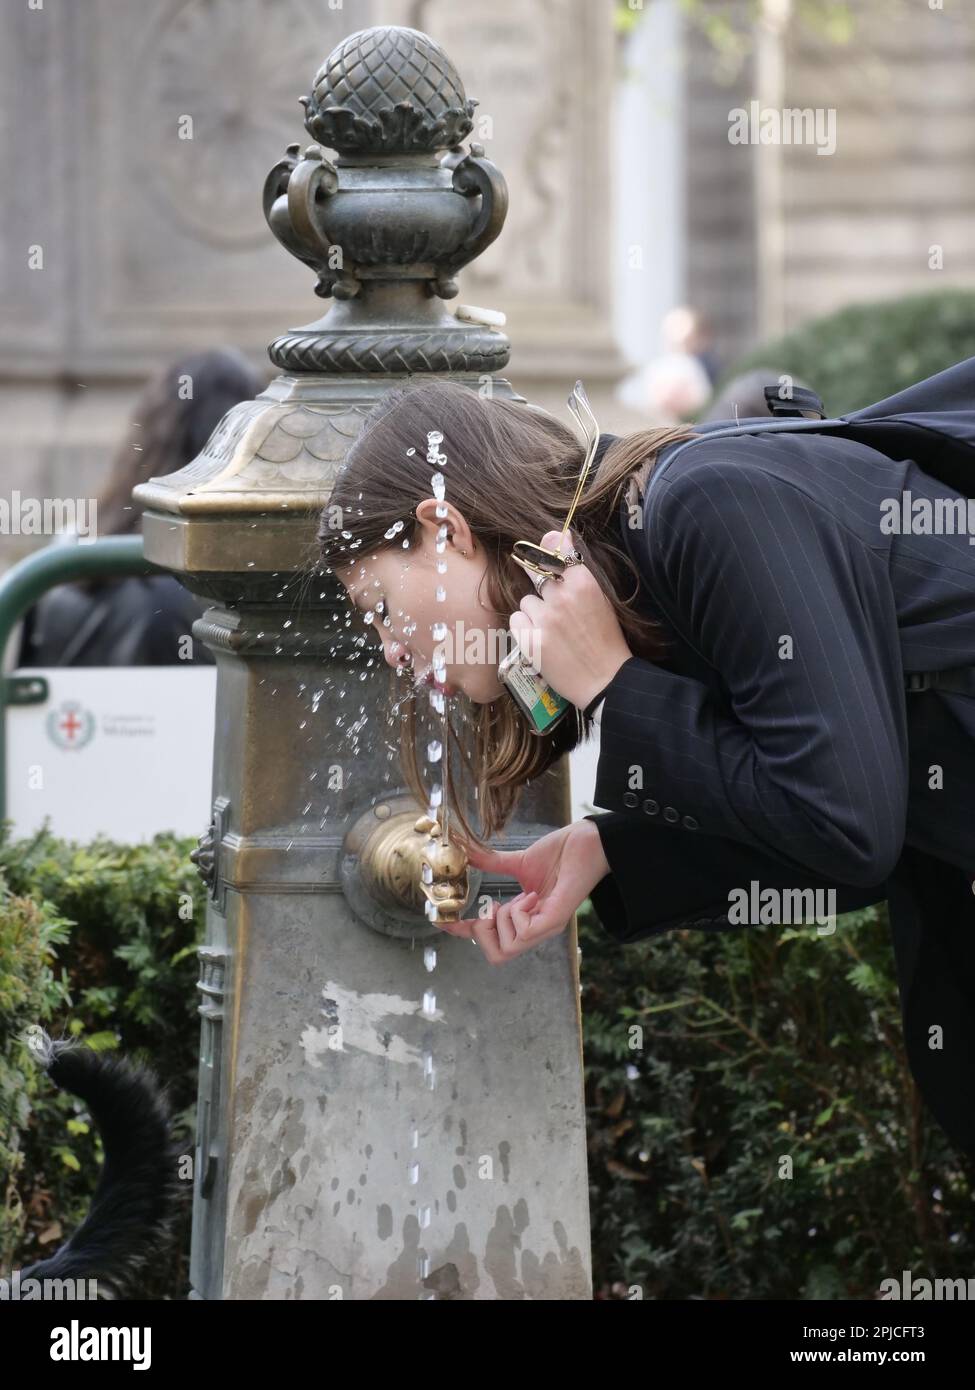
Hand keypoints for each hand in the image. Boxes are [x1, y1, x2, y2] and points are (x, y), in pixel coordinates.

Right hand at [436, 820, 610, 963]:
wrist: (588, 842)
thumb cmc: (559, 854)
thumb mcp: (517, 861)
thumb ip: (491, 864)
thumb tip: (463, 852)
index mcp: (525, 919)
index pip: (491, 939)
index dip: (464, 933)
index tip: (443, 921)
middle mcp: (536, 930)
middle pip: (497, 957)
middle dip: (483, 932)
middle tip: (495, 906)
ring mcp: (546, 927)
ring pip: (508, 948)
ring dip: (504, 919)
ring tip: (520, 896)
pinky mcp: (555, 920)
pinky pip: (524, 933)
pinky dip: (518, 913)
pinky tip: (530, 896)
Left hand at [509, 528, 632, 708]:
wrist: (605, 679)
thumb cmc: (605, 639)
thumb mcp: (600, 598)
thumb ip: (576, 569)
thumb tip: (556, 533)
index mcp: (584, 583)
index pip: (554, 553)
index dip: (547, 555)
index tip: (545, 557)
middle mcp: (562, 597)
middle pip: (536, 576)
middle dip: (543, 590)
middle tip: (557, 608)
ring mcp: (545, 619)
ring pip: (526, 602)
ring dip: (535, 613)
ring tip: (553, 630)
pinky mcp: (531, 640)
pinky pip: (517, 621)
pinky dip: (525, 629)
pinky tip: (542, 639)